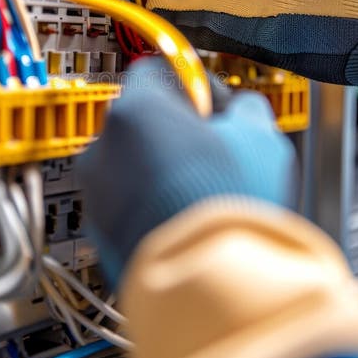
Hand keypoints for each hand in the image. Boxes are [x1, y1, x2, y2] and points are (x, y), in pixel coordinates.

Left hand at [77, 57, 296, 286]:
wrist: (210, 286)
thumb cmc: (230, 208)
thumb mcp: (260, 138)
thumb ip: (245, 109)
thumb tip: (241, 111)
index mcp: (135, 111)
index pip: (158, 72)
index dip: (195, 84)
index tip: (218, 106)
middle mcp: (103, 150)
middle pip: (142, 123)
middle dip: (179, 133)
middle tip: (219, 152)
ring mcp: (97, 197)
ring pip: (133, 168)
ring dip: (165, 173)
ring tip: (207, 196)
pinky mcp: (101, 239)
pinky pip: (129, 209)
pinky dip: (154, 210)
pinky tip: (190, 223)